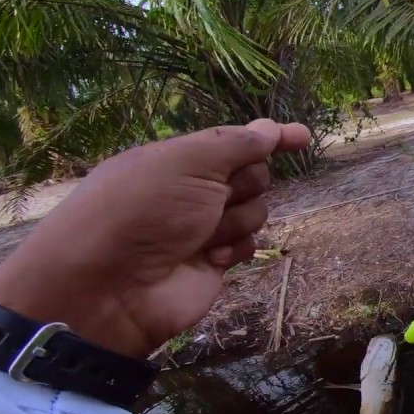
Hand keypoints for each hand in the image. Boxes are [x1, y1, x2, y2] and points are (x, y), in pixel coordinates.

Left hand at [0, 120, 310, 358]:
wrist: (111, 285)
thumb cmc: (143, 209)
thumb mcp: (187, 162)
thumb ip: (235, 144)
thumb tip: (270, 128)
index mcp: (178, 158)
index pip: (233, 140)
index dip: (268, 136)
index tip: (302, 137)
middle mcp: (191, 190)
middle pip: (251, 175)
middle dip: (244, 183)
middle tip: (218, 195)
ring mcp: (203, 228)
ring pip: (254, 211)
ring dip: (234, 219)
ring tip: (202, 235)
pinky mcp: (213, 262)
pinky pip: (246, 245)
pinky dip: (233, 248)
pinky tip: (210, 258)